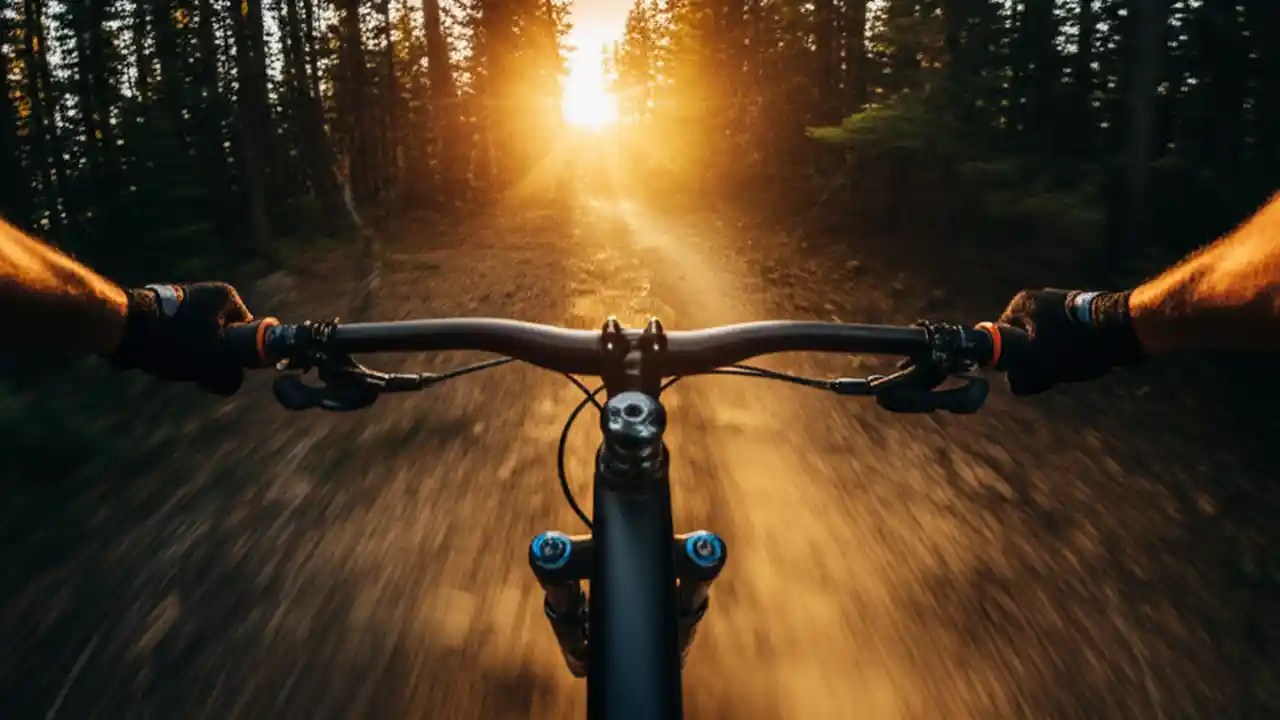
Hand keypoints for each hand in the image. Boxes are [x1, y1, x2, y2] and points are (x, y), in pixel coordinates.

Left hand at [109, 282, 252, 395]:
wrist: (126, 328)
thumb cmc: (176, 339)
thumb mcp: (213, 364)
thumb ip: (232, 377)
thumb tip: (232, 383)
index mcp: (226, 297)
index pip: (248, 331)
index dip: (239, 354)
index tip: (224, 365)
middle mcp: (208, 294)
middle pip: (223, 338)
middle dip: (211, 358)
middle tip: (198, 368)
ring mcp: (185, 302)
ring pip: (201, 343)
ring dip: (192, 359)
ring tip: (176, 363)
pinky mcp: (165, 314)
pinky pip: (180, 339)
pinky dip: (175, 352)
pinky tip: (164, 359)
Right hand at [997, 288, 1143, 395]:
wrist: (1122, 330)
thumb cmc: (1076, 344)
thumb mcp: (1038, 363)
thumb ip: (1016, 372)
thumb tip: (1012, 381)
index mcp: (1020, 304)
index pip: (1000, 338)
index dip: (1009, 360)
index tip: (1024, 371)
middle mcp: (1036, 299)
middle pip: (1021, 340)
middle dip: (1032, 360)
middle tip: (1047, 373)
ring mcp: (1058, 304)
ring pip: (1042, 340)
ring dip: (1049, 357)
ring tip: (1066, 367)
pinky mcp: (1076, 313)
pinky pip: (1060, 336)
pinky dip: (1064, 350)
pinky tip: (1078, 360)